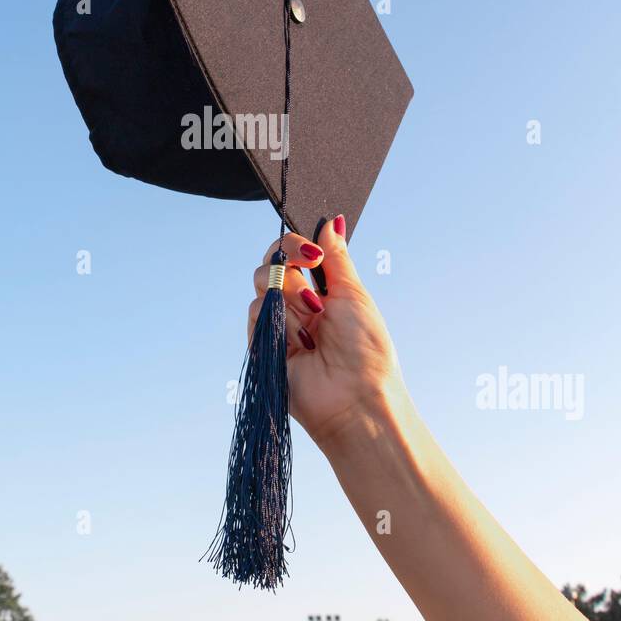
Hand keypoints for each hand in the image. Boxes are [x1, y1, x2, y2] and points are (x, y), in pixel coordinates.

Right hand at [249, 217, 403, 450]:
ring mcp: (279, 324)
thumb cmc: (365, 349)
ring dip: (289, 294)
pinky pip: (255, 313)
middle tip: (312, 281)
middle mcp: (297, 304)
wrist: (356, 398)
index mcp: (321, 291)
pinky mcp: (262, 345)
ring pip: (262, 283)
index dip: (297, 244)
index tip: (314, 253)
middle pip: (273, 262)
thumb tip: (330, 223)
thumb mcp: (353, 294)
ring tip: (313, 319)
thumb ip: (336, 257)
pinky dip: (276, 319)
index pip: (294, 252)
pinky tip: (299, 341)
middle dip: (291, 266)